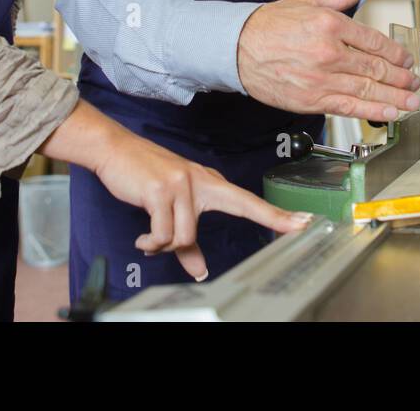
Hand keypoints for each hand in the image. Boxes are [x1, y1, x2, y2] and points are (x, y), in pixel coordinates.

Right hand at [39, 102, 310, 280]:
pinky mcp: (161, 191)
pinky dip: (151, 242)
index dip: (277, 216)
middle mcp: (202, 182)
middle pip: (207, 227)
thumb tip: (197, 268)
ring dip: (163, 245)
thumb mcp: (171, 203)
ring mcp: (183, 185)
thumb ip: (188, 236)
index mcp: (210, 183)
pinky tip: (142, 238)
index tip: (304, 224)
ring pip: (183, 237)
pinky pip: (162, 234)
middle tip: (186, 255)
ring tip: (149, 239)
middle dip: (194, 247)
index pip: (249, 202)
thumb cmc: (146, 176)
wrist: (116, 150)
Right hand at [236, 0, 419, 121]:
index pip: (374, 41)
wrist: (236, 48)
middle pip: (375, 68)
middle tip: (413, 83)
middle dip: (400, 78)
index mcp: (331, 24)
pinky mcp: (312, 99)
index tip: (405, 60)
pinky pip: (348, 107)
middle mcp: (330, 52)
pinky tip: (388, 113)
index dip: (395, 53)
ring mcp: (322, 79)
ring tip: (410, 102)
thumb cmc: (269, 24)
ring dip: (394, 97)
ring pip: (367, 90)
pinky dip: (372, 111)